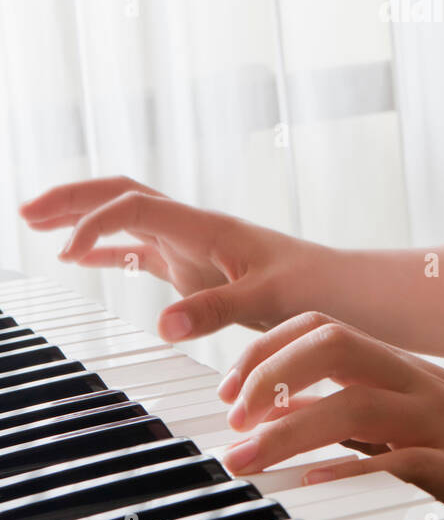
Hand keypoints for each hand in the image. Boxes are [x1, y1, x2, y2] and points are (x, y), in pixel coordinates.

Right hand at [18, 176, 317, 339]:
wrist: (337, 288)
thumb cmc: (310, 288)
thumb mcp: (266, 301)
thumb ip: (216, 310)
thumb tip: (162, 325)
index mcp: (205, 226)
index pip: (136, 208)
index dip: (96, 224)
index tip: (65, 253)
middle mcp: (192, 227)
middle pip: (121, 195)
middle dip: (73, 198)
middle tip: (26, 210)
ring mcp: (189, 244)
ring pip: (125, 217)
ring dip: (81, 216)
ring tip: (35, 222)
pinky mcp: (192, 265)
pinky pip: (138, 248)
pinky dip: (105, 249)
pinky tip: (79, 258)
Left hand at [218, 311, 443, 519]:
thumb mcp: (412, 415)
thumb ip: (358, 410)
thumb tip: (294, 412)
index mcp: (399, 366)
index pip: (322, 328)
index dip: (266, 350)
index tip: (229, 391)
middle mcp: (414, 383)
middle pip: (333, 345)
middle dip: (270, 374)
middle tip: (233, 417)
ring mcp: (436, 422)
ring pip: (354, 405)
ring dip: (289, 432)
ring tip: (246, 461)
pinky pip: (397, 460)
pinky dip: (349, 470)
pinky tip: (313, 484)